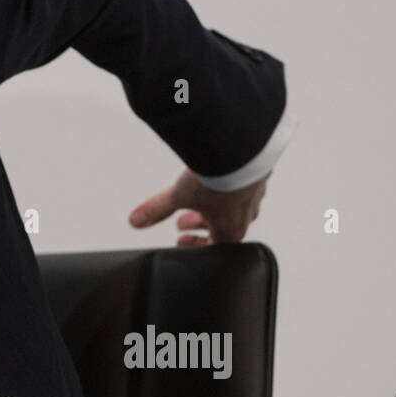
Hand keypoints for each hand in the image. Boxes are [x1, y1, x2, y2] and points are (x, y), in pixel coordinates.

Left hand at [128, 168, 269, 246]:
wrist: (242, 149)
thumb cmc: (219, 178)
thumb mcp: (179, 195)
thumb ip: (157, 209)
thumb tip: (137, 221)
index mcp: (230, 229)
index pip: (215, 247)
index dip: (196, 246)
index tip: (182, 242)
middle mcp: (246, 214)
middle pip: (224, 227)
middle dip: (200, 224)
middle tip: (182, 221)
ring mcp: (255, 193)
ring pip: (234, 205)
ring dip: (213, 205)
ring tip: (196, 196)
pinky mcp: (259, 173)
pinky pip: (242, 185)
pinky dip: (227, 185)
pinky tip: (215, 174)